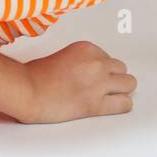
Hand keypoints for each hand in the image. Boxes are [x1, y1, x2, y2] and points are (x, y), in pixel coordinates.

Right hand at [21, 41, 137, 123]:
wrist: (26, 90)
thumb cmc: (35, 75)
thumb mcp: (64, 55)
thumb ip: (83, 61)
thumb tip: (92, 73)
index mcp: (88, 48)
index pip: (109, 58)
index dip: (102, 70)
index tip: (92, 79)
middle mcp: (97, 63)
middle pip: (122, 69)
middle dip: (115, 79)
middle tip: (104, 88)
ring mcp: (98, 82)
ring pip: (129, 84)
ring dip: (121, 91)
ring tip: (110, 98)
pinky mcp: (95, 103)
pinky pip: (124, 104)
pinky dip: (122, 105)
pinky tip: (114, 107)